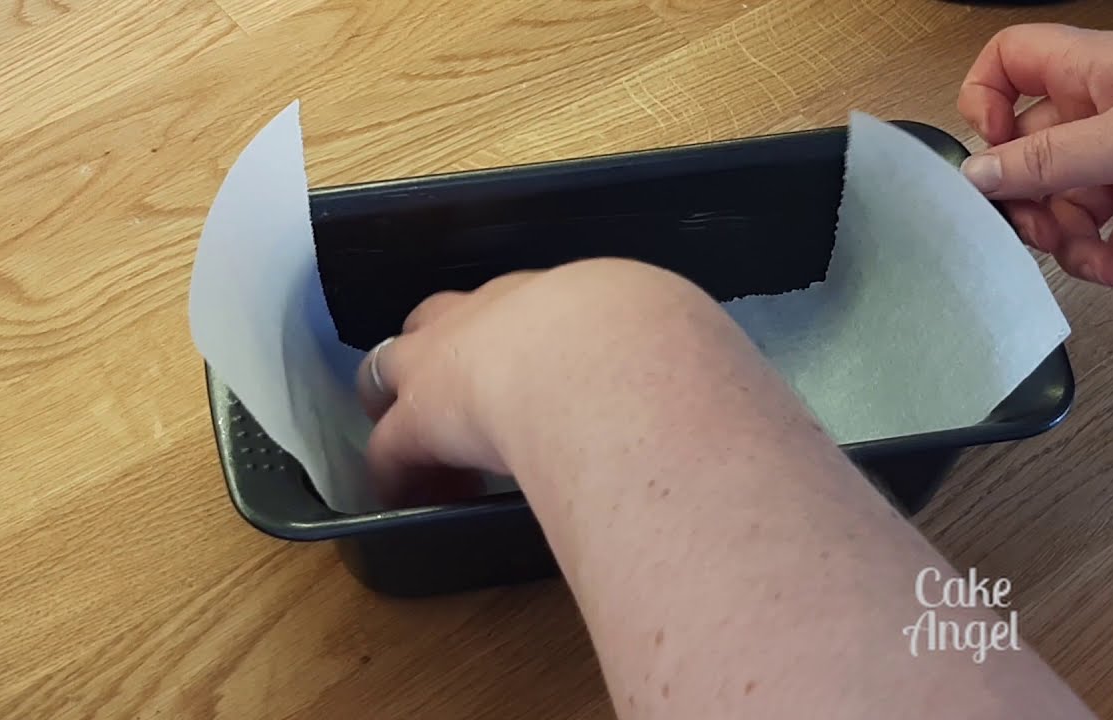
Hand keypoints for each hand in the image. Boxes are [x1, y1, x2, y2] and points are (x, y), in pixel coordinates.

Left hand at [353, 258, 747, 504]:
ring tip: (429, 447)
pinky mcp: (419, 415)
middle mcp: (496, 311)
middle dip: (444, 351)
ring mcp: (447, 356)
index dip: (516, 339)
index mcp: (562, 295)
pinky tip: (409, 495)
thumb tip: (721, 404)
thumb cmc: (656, 345)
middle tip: (462, 396)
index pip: (523, 305)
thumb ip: (680, 364)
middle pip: (443, 318)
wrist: (606, 357)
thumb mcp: (675, 341)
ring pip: (397, 369)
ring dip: (408, 402)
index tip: (528, 372)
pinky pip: (391, 446)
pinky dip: (397, 470)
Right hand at [957, 24, 1112, 294]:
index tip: (990, 159)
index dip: (985, 104)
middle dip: (1039, 208)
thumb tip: (975, 175)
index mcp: (1098, 72)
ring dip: (1086, 251)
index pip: (1012, 63)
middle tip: (1052, 236)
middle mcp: (1112, 111)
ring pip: (1076, 208)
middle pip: (1035, 158)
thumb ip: (1050, 159)